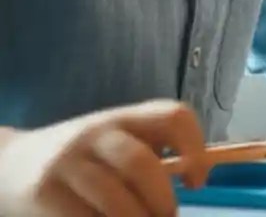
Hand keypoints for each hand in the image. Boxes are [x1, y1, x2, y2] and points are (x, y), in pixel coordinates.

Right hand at [0, 100, 209, 216]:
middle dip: (162, 200)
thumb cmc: (83, 159)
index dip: (195, 147)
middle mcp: (96, 133)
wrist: (11, 164)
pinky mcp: (43, 193)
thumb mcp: (116, 143)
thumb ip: (152, 155)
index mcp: (125, 118)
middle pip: (140, 163)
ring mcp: (67, 163)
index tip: (197, 181)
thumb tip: (194, 181)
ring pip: (113, 197)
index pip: (172, 115)